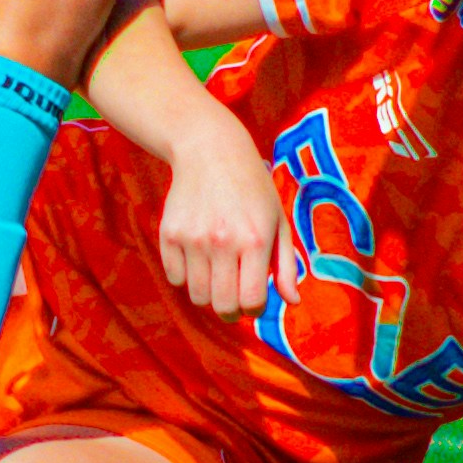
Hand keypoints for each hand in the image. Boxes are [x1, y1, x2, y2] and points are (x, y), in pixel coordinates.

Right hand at [155, 108, 301, 320]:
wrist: (211, 151)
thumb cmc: (253, 189)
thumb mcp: (278, 222)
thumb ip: (286, 265)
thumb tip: (293, 301)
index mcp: (255, 240)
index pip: (252, 301)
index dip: (255, 309)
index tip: (254, 300)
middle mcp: (223, 242)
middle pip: (222, 305)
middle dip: (231, 311)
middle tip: (233, 300)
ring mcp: (192, 238)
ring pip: (197, 295)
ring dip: (208, 293)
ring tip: (216, 275)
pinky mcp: (169, 234)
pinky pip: (175, 278)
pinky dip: (186, 276)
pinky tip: (197, 259)